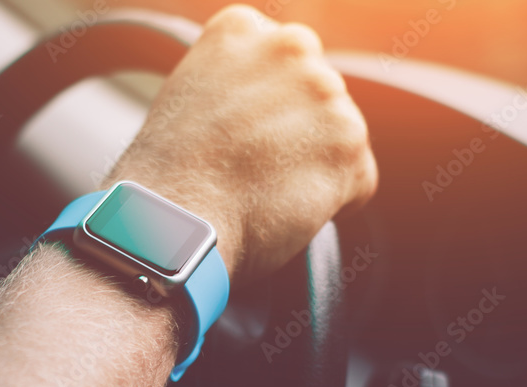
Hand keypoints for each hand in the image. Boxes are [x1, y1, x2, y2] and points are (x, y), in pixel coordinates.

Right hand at [108, 4, 377, 284]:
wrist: (174, 218)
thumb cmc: (168, 176)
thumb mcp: (189, 96)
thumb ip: (238, 83)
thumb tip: (269, 110)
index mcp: (245, 28)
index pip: (286, 65)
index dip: (269, 110)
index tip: (242, 137)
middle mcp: (291, 45)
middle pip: (319, 98)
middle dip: (299, 135)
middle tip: (256, 169)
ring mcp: (326, 93)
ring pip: (341, 140)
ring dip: (315, 170)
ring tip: (266, 192)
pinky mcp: (349, 143)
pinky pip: (358, 181)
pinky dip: (334, 205)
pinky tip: (288, 210)